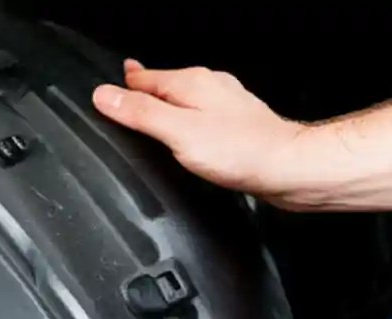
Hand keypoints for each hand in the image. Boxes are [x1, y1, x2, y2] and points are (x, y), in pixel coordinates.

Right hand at [94, 60, 307, 206]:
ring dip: (164, 103)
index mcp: (191, 83)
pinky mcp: (235, 123)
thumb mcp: (178, 132)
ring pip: (183, 98)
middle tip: (121, 94)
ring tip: (146, 109)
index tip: (103, 91)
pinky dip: (183, 118)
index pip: (142, 78)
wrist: (288, 167)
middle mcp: (209, 86)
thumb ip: (140, 113)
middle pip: (163, 84)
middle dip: (141, 90)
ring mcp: (224, 103)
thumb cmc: (241, 152)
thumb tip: (105, 96)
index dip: (121, 86)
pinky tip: (184, 132)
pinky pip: (199, 113)